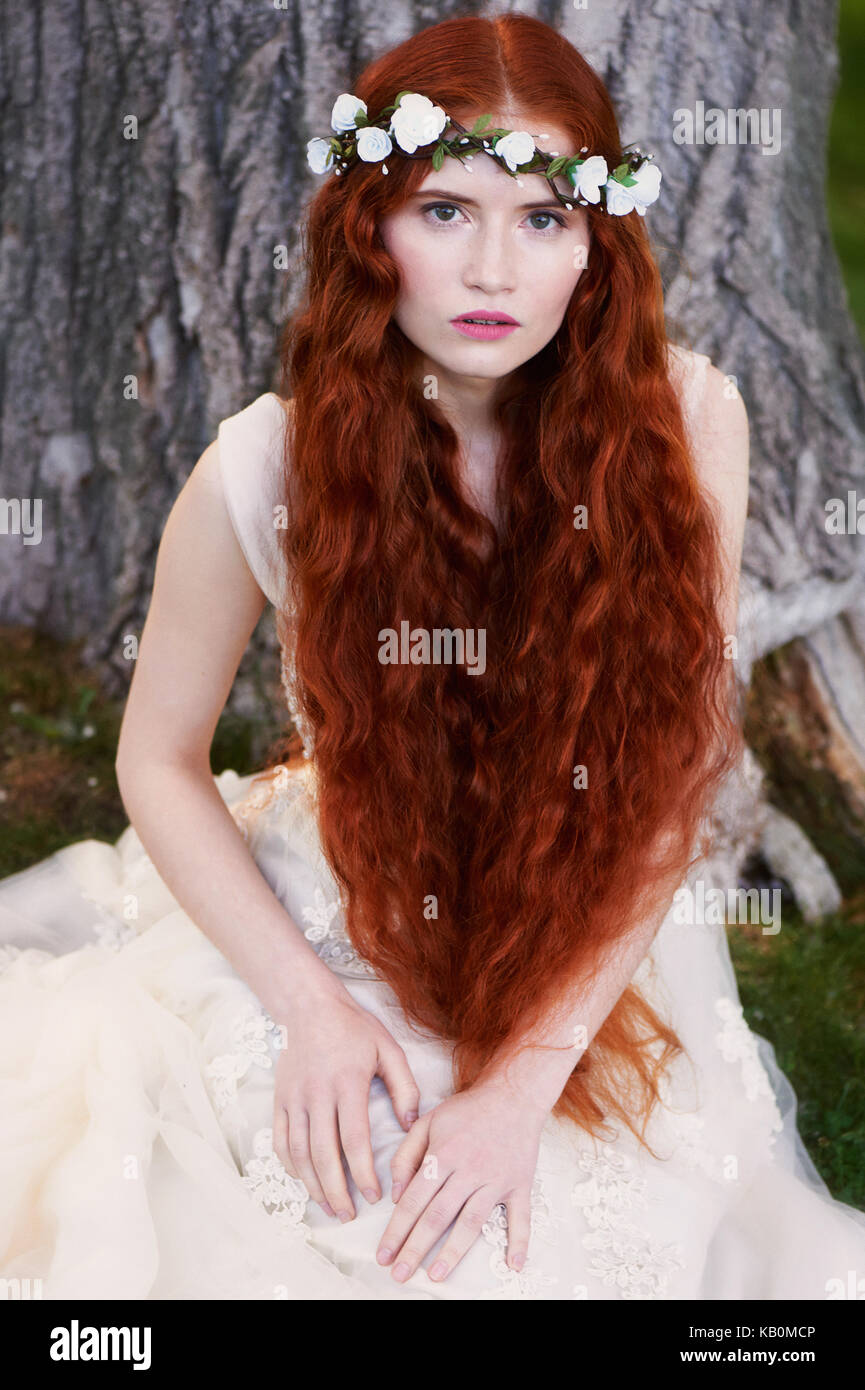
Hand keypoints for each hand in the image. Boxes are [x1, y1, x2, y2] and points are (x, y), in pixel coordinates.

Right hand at [271, 977, 420, 1221]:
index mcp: (348, 1083)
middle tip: (349, 1215)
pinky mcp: (279, 1099)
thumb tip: (411, 1126)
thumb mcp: (389, 1049)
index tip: (375, 1195)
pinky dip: (290, 1165)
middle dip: (336, 1191)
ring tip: (328, 1206)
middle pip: (323, 1154)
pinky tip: (304, 1181)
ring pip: (299, 1152)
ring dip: (312, 1184)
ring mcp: (294, 1097)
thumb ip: (405, 1087)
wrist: (309, 1007)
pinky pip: (280, 1140)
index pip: (354, 1140)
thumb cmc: (354, 1029)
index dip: (363, 1173)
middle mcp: (317, 1093)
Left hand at [375, 1079, 547, 1284]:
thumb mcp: (428, 1121)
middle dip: (415, 1248)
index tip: (383, 1254)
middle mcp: (469, 1170)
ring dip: (453, 1252)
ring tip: (435, 1275)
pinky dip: (520, 1242)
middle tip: (399, 1275)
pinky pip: (521, 1217)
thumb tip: (396, 1195)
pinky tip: (513, 1266)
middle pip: (438, 1216)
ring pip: (472, 1222)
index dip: (396, 1229)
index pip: (413, 1200)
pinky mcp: (520, 1184)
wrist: (513, 1094)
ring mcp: (496, 1179)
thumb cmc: (467, 1110)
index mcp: (443, 1154)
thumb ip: (406, 1156)